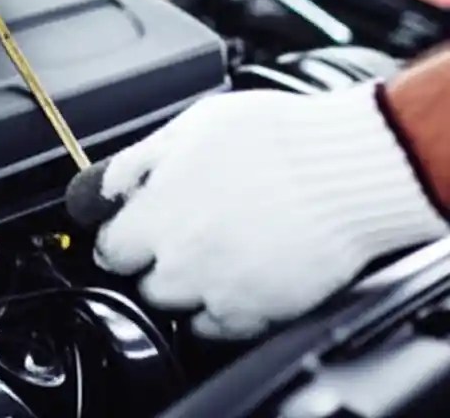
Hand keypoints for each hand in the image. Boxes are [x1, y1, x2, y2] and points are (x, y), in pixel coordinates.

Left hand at [66, 86, 447, 339]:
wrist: (353, 170)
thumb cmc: (279, 138)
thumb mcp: (191, 127)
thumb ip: (137, 162)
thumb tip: (103, 186)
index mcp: (157, 213)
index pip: (110, 248)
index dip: (119, 236)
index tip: (130, 230)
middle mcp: (182, 258)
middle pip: (142, 282)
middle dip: (152, 262)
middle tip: (179, 236)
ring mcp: (221, 290)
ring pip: (178, 308)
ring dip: (185, 287)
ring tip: (216, 252)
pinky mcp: (261, 311)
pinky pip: (220, 328)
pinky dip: (220, 310)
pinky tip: (238, 277)